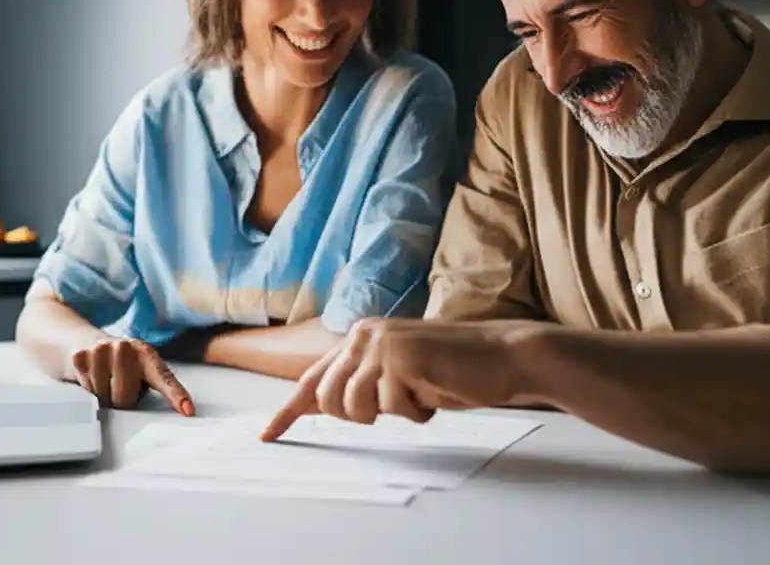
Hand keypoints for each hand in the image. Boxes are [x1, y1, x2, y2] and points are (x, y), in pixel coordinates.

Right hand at [70, 337, 194, 414]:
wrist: (85, 341)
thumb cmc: (119, 365)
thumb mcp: (138, 372)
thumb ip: (150, 386)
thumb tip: (170, 409)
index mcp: (147, 355)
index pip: (164, 378)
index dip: (177, 396)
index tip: (188, 411)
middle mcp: (126, 348)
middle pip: (124, 398)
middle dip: (120, 399)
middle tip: (116, 385)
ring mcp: (102, 349)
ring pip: (104, 396)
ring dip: (103, 394)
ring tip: (103, 378)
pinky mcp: (81, 355)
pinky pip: (87, 389)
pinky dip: (88, 388)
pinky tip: (90, 375)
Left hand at [260, 318, 525, 440]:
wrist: (503, 356)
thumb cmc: (455, 371)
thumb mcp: (398, 377)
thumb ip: (362, 384)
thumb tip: (319, 405)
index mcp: (359, 337)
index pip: (313, 378)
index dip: (288, 411)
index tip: (266, 435)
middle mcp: (363, 334)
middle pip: (329, 400)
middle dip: (361, 416)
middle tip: (399, 404)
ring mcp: (381, 343)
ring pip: (357, 407)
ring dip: (393, 412)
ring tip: (421, 393)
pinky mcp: (400, 357)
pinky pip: (392, 408)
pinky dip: (417, 412)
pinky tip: (436, 391)